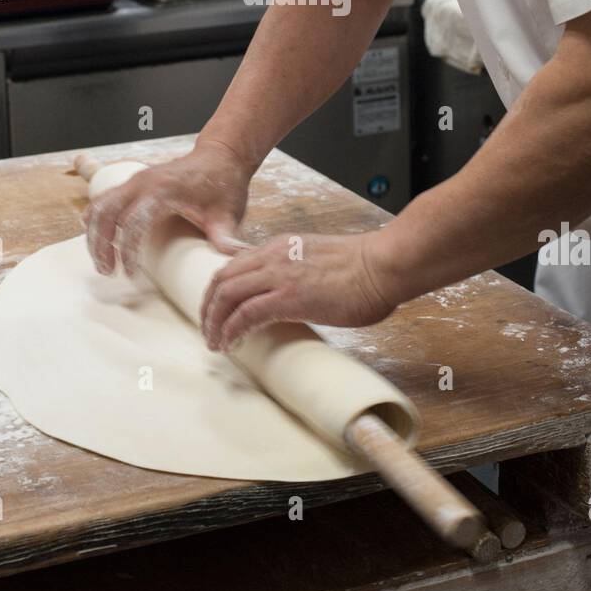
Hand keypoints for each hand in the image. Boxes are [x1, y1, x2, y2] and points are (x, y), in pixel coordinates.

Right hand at [84, 137, 252, 276]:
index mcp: (163, 190)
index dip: (128, 251)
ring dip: (95, 234)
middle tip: (108, 271)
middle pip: (106, 213)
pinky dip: (97, 219)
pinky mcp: (133, 182)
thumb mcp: (227, 213)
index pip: (134, 223)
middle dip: (101, 245)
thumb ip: (225, 238)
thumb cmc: (223, 183)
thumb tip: (231, 261)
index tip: (131, 275)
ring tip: (103, 262)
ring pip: (100, 205)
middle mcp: (143, 182)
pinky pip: (104, 199)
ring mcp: (135, 180)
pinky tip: (100, 239)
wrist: (221, 155)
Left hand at [200, 230, 397, 351]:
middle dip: (208, 306)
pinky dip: (231, 330)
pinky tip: (231, 344)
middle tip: (208, 329)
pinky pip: (245, 314)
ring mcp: (278, 275)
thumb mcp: (320, 260)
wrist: (382, 264)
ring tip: (214, 342)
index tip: (218, 309)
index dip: (221, 289)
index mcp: (279, 247)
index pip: (236, 264)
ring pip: (226, 295)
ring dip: (214, 321)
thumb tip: (298, 295)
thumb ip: (301, 272)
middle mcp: (272, 256)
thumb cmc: (365, 267)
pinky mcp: (287, 297)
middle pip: (222, 278)